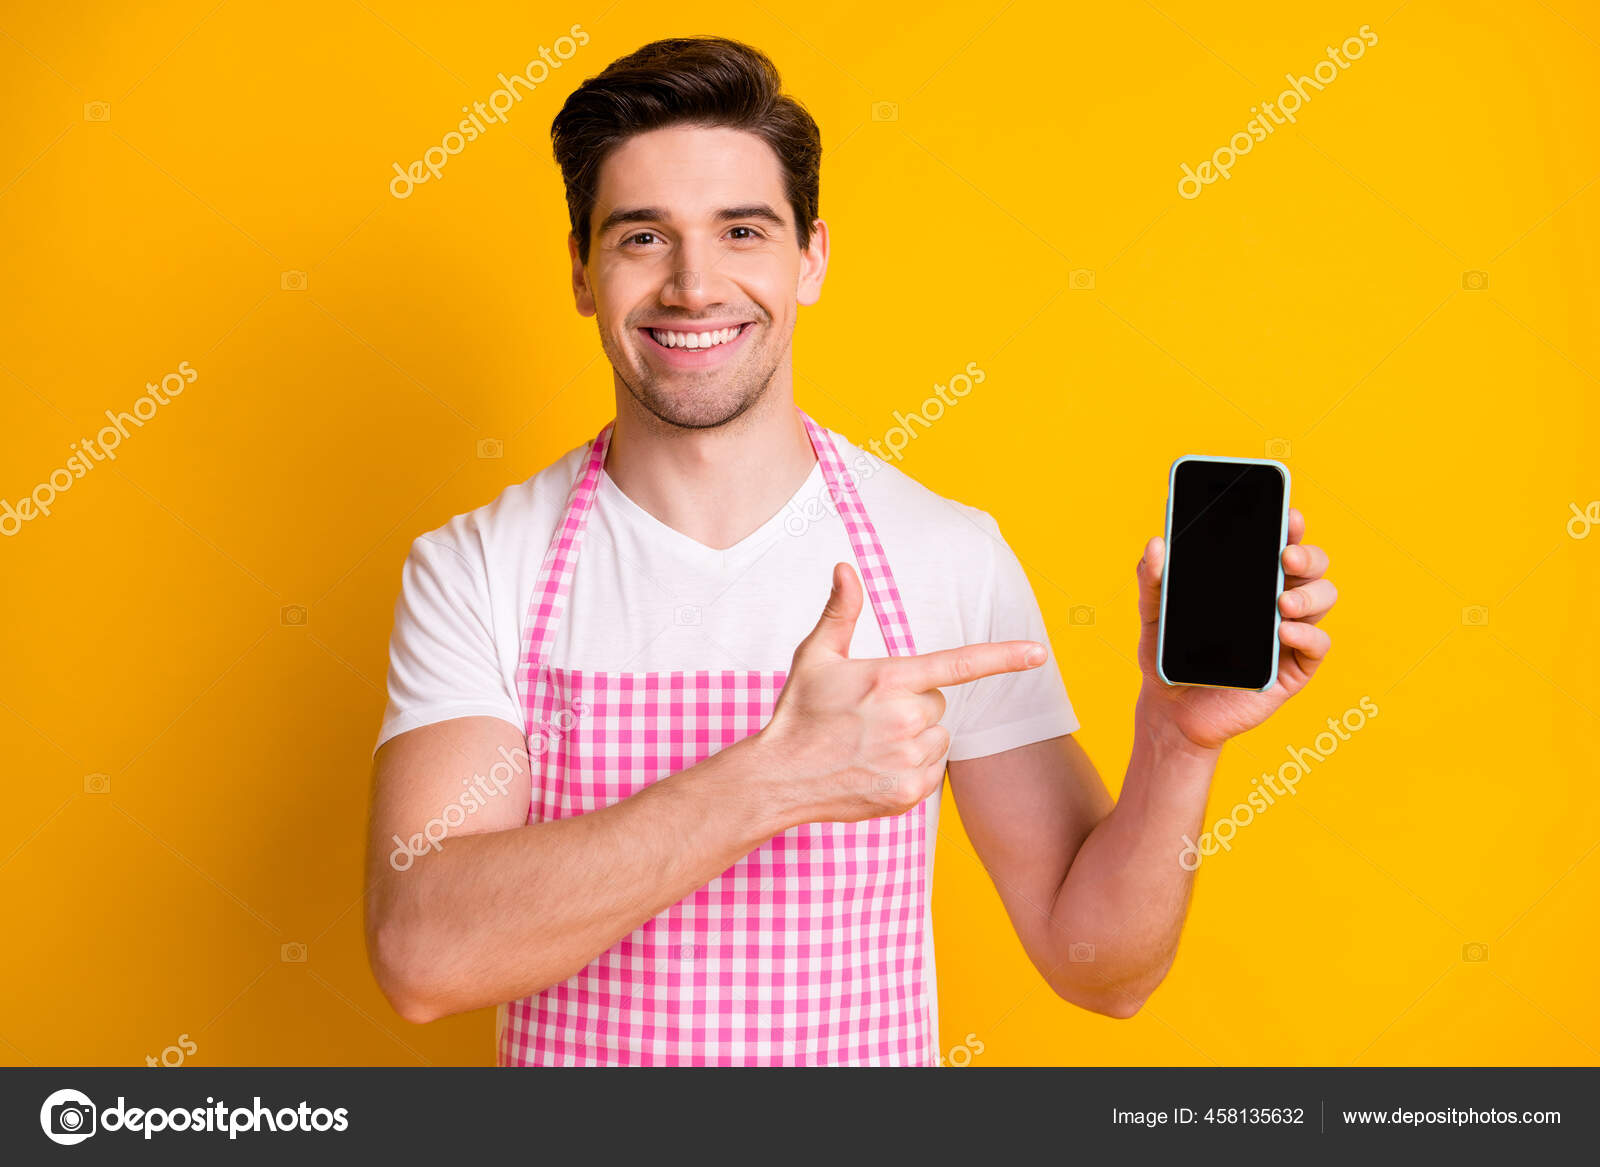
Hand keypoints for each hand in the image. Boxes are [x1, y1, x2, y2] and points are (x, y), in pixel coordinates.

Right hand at [758, 561, 1047, 824]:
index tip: (1040, 653)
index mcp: (888, 680)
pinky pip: (932, 770)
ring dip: (915, 738)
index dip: (1004, 657)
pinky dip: (911, 768)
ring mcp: (907, 760)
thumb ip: (840, 611)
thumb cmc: (798, 713)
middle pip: (938, 703)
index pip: (958, 664)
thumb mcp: (816, 656)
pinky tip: (876, 767)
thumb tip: (847, 567)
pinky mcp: (908, 793)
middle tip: (870, 714)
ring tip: (871, 743)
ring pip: (939, 738)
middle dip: (913, 704)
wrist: (779, 778)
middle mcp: (904, 719)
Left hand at [1136, 506, 1336, 750]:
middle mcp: (1277, 600)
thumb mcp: (1154, 613)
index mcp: (1250, 580)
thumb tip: (1156, 544)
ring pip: (1323, 599)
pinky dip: (1308, 634)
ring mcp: (1289, 633)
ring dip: (1310, 595)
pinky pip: (1318, 644)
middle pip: (1312, 566)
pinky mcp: (1292, 669)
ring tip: (1281, 602)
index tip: (1289, 514)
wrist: (1169, 709)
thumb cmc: (1168, 655)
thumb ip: (1152, 579)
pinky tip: (1285, 632)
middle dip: (1308, 555)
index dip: (1290, 526)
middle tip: (1286, 557)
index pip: (1279, 543)